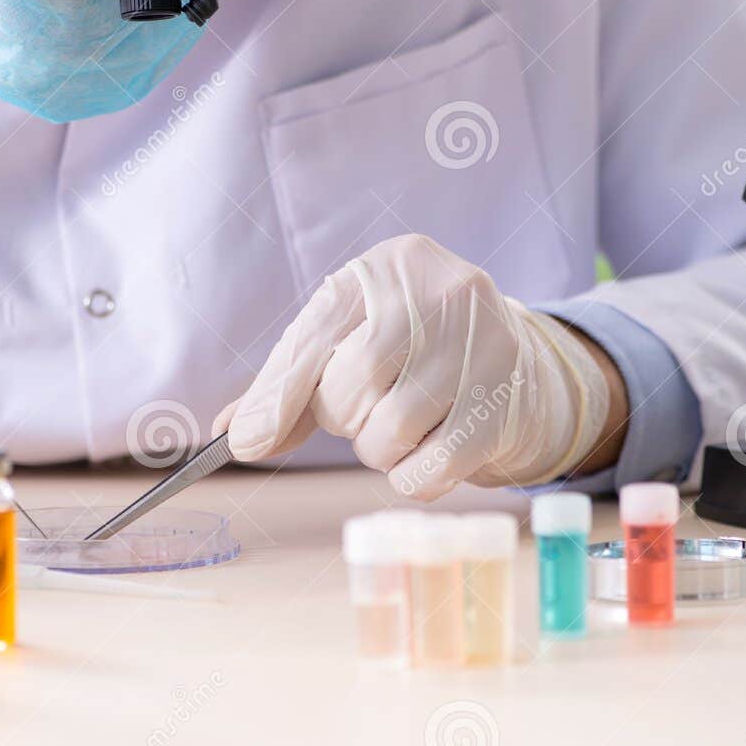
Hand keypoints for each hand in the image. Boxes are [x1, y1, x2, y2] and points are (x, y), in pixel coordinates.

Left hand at [216, 234, 615, 500]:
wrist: (514, 357)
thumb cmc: (410, 349)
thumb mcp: (349, 340)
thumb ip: (288, 382)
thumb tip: (232, 436)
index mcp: (390, 267)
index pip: (319, 330)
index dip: (278, 392)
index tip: (246, 443)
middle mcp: (442, 292)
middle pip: (351, 386)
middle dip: (342, 417)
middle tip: (365, 409)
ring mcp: (483, 344)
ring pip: (390, 431)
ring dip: (377, 450)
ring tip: (396, 426)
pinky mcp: (508, 400)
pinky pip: (433, 468)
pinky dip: (411, 479)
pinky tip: (422, 457)